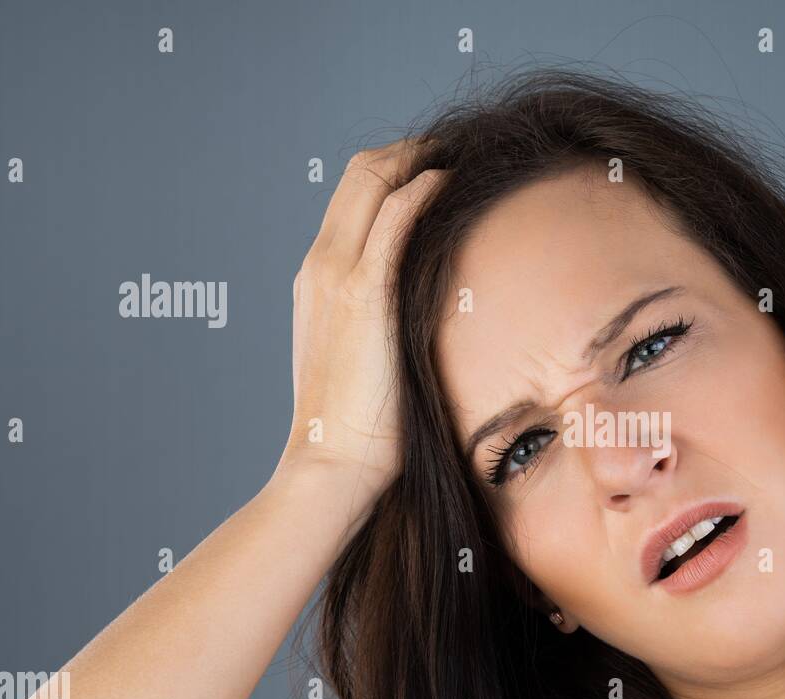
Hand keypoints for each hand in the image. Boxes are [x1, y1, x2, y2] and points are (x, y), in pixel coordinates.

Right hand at [275, 139, 445, 501]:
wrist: (330, 462)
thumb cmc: (357, 427)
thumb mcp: (364, 360)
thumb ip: (382, 325)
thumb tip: (425, 318)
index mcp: (317, 278)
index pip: (353, 196)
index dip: (395, 170)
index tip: (437, 169)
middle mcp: (321, 264)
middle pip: (361, 172)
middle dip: (412, 149)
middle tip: (459, 151)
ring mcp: (336, 274)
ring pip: (375, 179)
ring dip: (422, 157)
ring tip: (467, 157)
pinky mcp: (364, 292)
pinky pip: (395, 217)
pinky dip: (425, 188)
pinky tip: (455, 184)